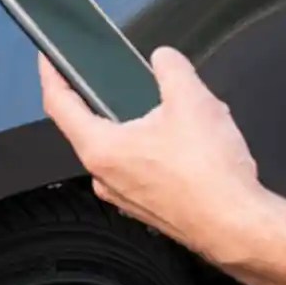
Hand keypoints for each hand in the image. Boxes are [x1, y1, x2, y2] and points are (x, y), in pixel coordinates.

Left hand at [38, 48, 261, 263]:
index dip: (51, 74)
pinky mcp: (148, 206)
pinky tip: (188, 143)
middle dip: (109, 98)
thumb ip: (172, 69)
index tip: (48, 58)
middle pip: (90, 126)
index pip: (59, 104)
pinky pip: (141, 169)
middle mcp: (105, 176)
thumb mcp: (192, 100)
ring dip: (140, 126)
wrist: (237, 225)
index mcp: (101, 148)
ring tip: (175, 111)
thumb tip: (164, 58)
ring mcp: (125, 195)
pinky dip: (156, 150)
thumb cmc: (210, 176)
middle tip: (121, 77)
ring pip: (121, 148)